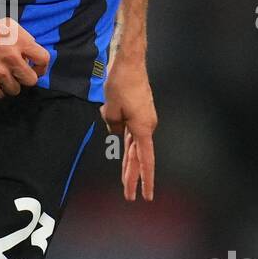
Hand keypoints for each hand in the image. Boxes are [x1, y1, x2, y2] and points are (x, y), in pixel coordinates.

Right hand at [0, 16, 49, 97]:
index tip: (34, 69)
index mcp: (18, 41)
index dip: (41, 67)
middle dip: (24, 78)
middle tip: (14, 74)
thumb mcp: (6, 25)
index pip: (43, 59)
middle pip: (31, 80)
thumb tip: (33, 56)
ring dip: (8, 85)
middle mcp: (11, 58)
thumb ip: (23, 38)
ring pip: (15, 90)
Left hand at [100, 58, 156, 200]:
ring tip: (125, 181)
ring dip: (129, 162)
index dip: (145, 180)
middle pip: (139, 157)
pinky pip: (132, 133)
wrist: (129, 62)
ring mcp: (144, 119)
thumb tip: (116, 132)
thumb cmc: (121, 84)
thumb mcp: (110, 110)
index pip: (145, 160)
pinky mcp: (139, 112)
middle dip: (133, 177)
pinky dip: (125, 140)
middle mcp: (147, 126)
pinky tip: (118, 146)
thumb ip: (113, 126)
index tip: (146, 195)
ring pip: (135, 146)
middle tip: (130, 196)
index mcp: (143, 128)